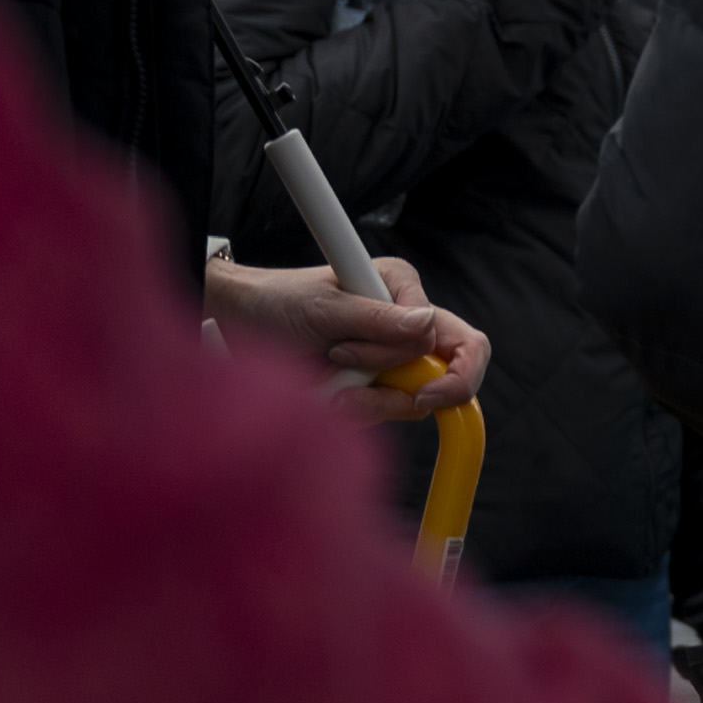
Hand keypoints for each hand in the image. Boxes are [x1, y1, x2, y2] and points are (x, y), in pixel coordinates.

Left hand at [207, 254, 488, 413]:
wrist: (242, 326)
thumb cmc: (282, 302)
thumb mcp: (327, 308)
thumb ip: (377, 319)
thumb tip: (426, 325)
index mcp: (405, 291)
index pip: (460, 341)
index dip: (449, 373)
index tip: (421, 395)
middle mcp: (406, 323)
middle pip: (449, 373)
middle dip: (405, 392)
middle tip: (372, 396)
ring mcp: (390, 357)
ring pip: (412, 400)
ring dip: (372, 402)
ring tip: (331, 385)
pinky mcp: (372, 384)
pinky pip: (384, 411)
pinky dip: (357, 411)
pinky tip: (331, 395)